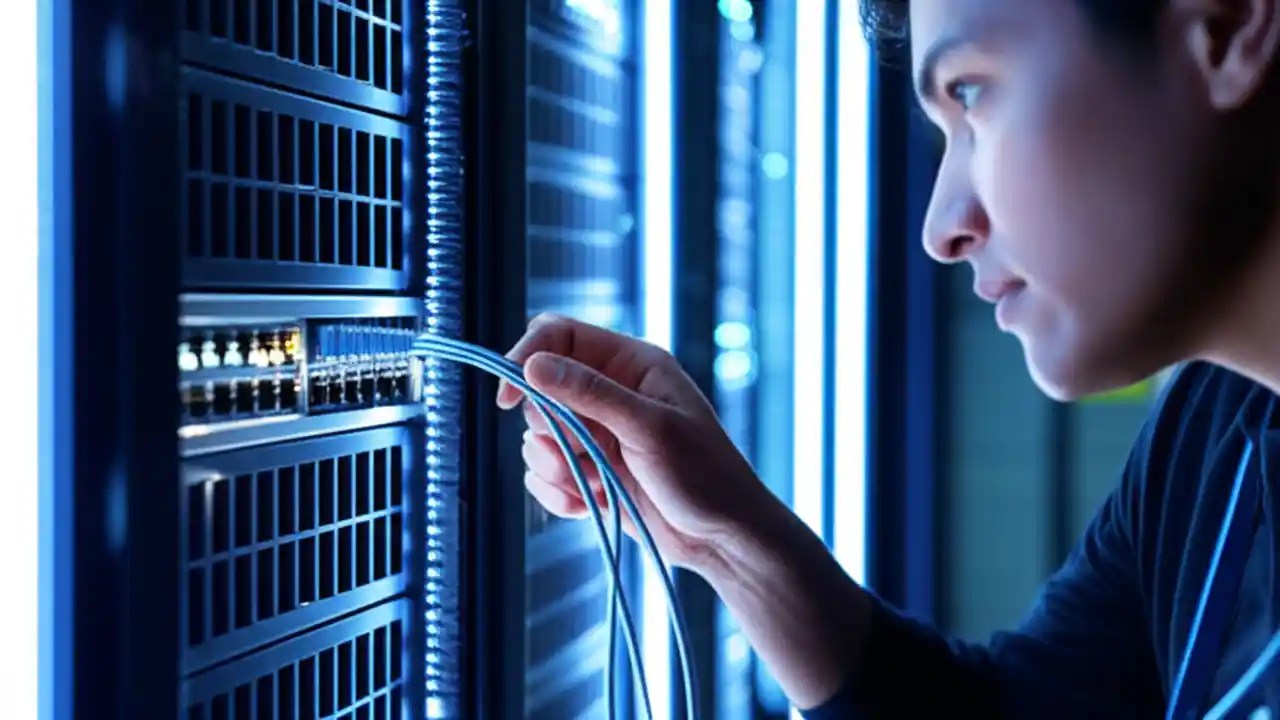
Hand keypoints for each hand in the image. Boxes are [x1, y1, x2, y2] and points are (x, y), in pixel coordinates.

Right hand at [497, 313, 774, 572]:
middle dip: (549, 429)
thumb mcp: (649, 428)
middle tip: (581, 452)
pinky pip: (546, 474)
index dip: (525, 357)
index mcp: (631, 364)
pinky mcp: (592, 472)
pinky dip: (558, 492)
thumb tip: (533, 365)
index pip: (558, 335)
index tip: (507, 400)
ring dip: (554, 465)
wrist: (724, 539)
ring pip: (538, 436)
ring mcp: (599, 434)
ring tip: (595, 484)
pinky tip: (589, 505)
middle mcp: (611, 393)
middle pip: (540, 390)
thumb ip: (590, 394)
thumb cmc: (704, 475)